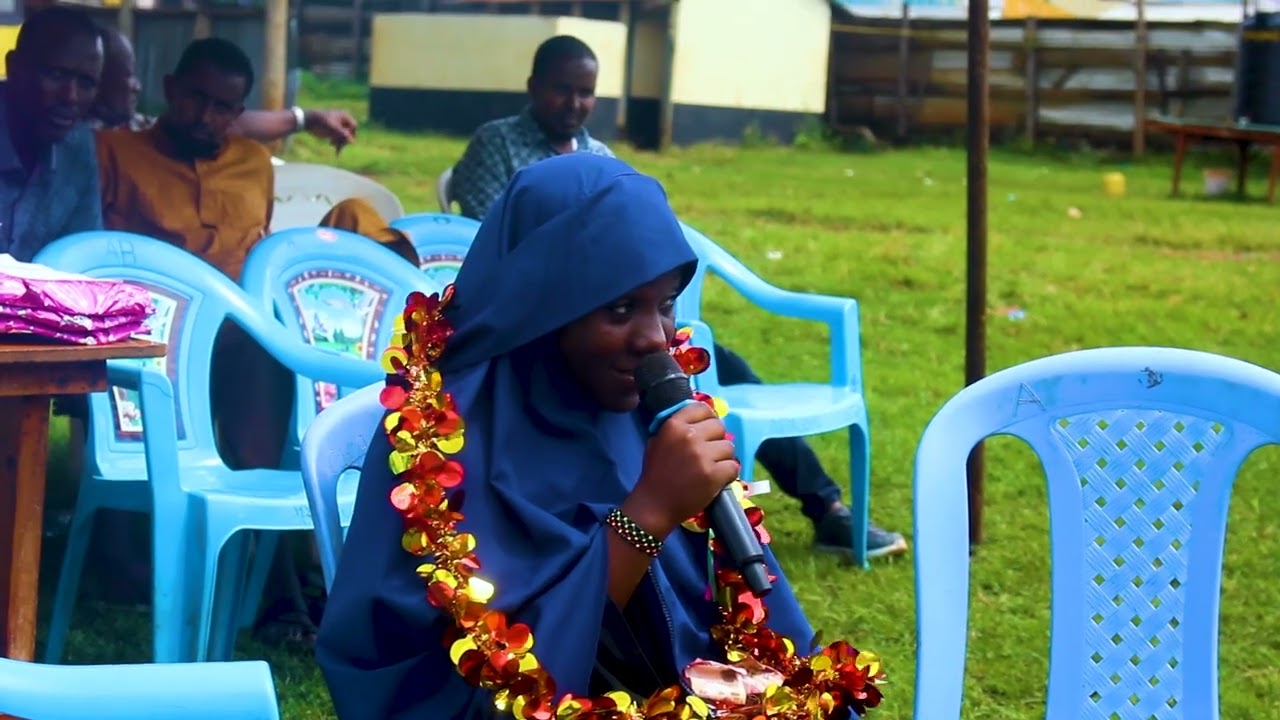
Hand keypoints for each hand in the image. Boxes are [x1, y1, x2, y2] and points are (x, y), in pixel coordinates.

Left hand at [303, 109, 357, 151]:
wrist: (308, 121)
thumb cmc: (321, 122)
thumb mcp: (333, 128)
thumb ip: (344, 134)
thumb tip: (353, 142)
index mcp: (345, 116)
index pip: (354, 127)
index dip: (351, 134)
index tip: (345, 140)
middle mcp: (343, 120)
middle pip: (350, 133)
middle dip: (344, 140)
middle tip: (338, 147)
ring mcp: (339, 126)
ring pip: (344, 137)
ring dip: (340, 143)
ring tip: (333, 147)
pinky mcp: (334, 131)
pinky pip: (339, 139)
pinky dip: (337, 144)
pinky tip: (335, 151)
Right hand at [623, 402, 738, 536]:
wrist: (655, 504)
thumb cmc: (655, 473)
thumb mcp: (657, 441)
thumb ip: (677, 428)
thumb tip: (700, 420)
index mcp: (674, 425)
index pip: (702, 408)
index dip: (708, 418)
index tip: (707, 430)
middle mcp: (689, 436)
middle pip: (719, 426)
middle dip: (717, 438)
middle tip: (710, 452)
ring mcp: (703, 456)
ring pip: (729, 447)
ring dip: (724, 457)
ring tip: (713, 467)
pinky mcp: (714, 474)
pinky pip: (733, 466)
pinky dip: (729, 473)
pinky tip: (718, 478)